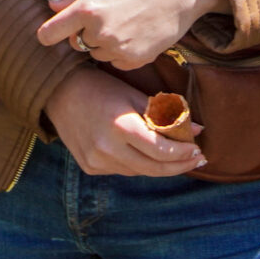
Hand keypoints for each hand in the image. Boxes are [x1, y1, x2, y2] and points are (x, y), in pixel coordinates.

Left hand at [36, 0, 226, 68]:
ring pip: (97, 54)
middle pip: (75, 44)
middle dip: (86, 35)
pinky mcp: (134, 60)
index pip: (48, 34)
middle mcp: (99, 31)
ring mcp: (117, 48)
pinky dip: (123, 53)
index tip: (55, 32)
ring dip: (106, 44)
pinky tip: (138, 34)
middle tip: (110, 16)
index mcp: (87, 8)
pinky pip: (116, 62)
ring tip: (128, 23)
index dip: (49, 34)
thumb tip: (50, 6)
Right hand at [45, 65, 205, 176]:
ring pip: (139, 172)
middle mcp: (107, 149)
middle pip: (153, 168)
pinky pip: (123, 170)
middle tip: (198, 159)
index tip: (199, 149)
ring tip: (178, 157)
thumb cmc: (102, 87)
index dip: (183, 153)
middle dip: (179, 165)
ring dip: (160, 165)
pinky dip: (138, 164)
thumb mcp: (134, 94)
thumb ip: (166, 114)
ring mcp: (96, 161)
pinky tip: (146, 154)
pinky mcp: (90, 167)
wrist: (60, 92)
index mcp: (121, 127)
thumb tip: (198, 130)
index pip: (161, 150)